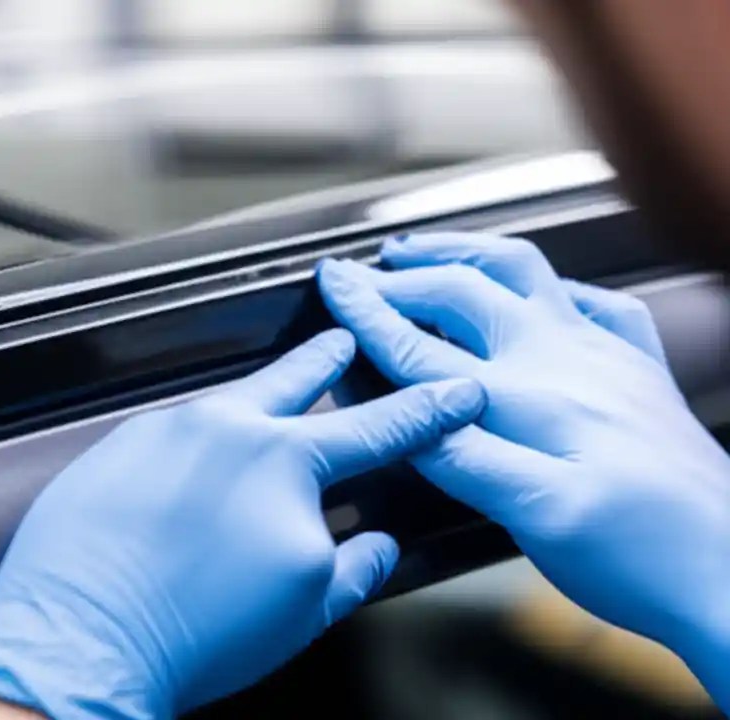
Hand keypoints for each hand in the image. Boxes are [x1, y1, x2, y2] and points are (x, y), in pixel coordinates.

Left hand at [0, 330, 484, 717]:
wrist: (81, 638)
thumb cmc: (195, 631)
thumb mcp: (303, 607)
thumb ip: (352, 565)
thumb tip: (377, 545)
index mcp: (285, 460)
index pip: (375, 428)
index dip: (423, 410)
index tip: (451, 392)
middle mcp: (224, 428)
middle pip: (292, 378)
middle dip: (325, 358)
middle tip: (344, 340)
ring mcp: (163, 431)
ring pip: (225, 401)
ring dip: (254, 398)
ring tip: (270, 399)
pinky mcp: (114, 447)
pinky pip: (170, 430)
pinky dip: (194, 440)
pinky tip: (193, 462)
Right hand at [319, 233, 729, 704]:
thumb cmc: (644, 553)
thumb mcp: (539, 516)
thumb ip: (465, 457)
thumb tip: (408, 417)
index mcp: (528, 397)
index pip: (423, 344)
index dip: (368, 312)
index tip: (332, 284)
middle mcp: (566, 361)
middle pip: (466, 292)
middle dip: (404, 274)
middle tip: (361, 270)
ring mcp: (607, 359)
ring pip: (526, 276)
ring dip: (467, 256)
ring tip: (428, 252)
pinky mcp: (639, 373)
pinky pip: (594, 304)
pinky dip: (553, 288)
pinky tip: (545, 296)